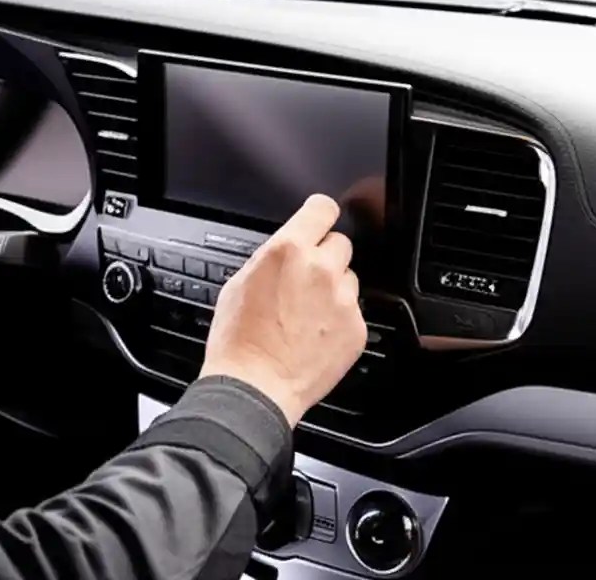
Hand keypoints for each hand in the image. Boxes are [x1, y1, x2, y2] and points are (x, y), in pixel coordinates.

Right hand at [200, 194, 367, 426]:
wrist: (255, 387)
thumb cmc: (239, 341)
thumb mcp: (240, 283)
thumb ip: (272, 258)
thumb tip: (287, 250)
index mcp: (287, 251)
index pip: (323, 209)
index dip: (320, 215)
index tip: (319, 222)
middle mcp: (320, 269)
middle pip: (340, 243)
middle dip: (325, 257)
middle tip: (306, 281)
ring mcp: (342, 299)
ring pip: (348, 278)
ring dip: (333, 289)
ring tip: (308, 314)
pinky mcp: (356, 328)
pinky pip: (353, 311)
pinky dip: (339, 320)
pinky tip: (316, 334)